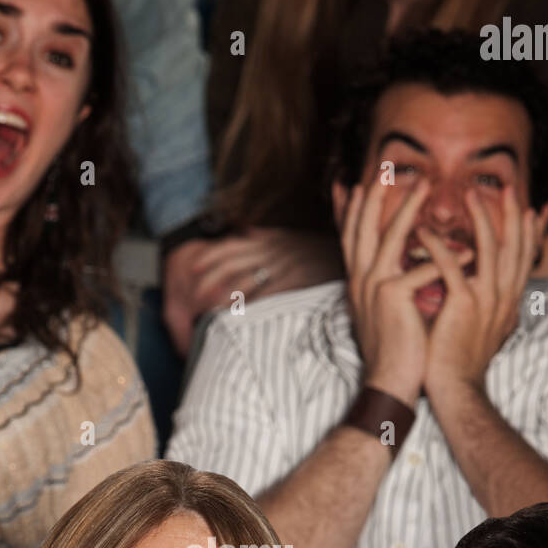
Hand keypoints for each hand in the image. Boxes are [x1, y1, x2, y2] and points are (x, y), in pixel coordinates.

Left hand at [164, 229, 342, 345]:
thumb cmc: (322, 252)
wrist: (356, 256)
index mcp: (269, 240)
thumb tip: (243, 229)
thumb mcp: (293, 236)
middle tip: (191, 299)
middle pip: (231, 264)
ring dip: (224, 298)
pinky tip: (237, 319)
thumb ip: (267, 234)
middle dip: (208, 281)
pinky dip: (250, 307)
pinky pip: (267, 296)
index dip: (209, 257)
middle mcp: (273, 251)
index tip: (191, 268)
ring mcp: (284, 266)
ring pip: (245, 281)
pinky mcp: (296, 282)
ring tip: (207, 314)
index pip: (230, 246)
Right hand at [341, 176, 472, 407]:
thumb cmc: (397, 350)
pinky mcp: (392, 297)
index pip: (353, 238)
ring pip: (389, 236)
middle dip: (374, 194)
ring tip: (425, 185)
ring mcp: (373, 286)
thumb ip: (393, 286)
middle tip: (385, 167)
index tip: (363, 185)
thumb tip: (402, 269)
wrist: (390, 383)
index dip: (356, 210)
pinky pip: (422, 269)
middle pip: (362, 226)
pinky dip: (447, 259)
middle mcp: (361, 280)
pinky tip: (468, 252)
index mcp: (359, 283)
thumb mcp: (386, 313)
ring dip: (407, 206)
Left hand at [423, 186, 541, 401]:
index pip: (524, 260)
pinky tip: (424, 231)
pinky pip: (451, 266)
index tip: (534, 209)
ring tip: (472, 195)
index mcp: (508, 303)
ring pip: (489, 248)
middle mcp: (503, 298)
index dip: (530, 234)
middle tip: (511, 187)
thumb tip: (486, 293)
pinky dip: (438, 247)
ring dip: (483, 218)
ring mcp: (486, 300)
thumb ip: (487, 307)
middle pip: (515, 247)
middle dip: (513, 215)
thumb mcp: (484, 331)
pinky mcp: (463, 305)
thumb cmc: (461, 362)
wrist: (456, 390)